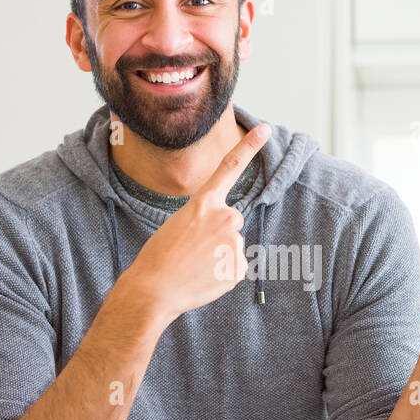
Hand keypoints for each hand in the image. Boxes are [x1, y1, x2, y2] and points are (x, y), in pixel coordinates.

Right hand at [118, 123, 271, 323]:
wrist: (154, 290)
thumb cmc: (160, 257)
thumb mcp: (180, 224)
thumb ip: (208, 220)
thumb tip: (229, 237)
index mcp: (205, 202)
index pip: (230, 167)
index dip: (249, 146)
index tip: (265, 129)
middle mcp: (226, 217)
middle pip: (231, 220)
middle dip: (217, 233)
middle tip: (193, 250)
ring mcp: (235, 243)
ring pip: (233, 245)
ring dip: (218, 255)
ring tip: (195, 265)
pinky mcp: (239, 268)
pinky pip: (234, 266)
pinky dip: (221, 273)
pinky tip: (204, 278)